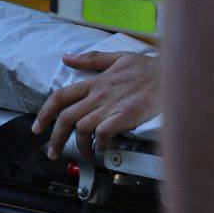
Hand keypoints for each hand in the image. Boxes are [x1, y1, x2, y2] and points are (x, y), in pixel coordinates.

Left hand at [32, 50, 159, 159]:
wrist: (175, 74)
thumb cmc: (150, 68)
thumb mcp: (119, 57)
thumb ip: (92, 59)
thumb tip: (67, 58)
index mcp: (95, 82)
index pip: (60, 96)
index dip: (45, 113)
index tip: (37, 128)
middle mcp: (99, 94)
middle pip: (66, 117)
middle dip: (55, 138)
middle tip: (52, 152)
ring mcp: (112, 106)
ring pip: (82, 128)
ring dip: (79, 145)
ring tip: (83, 155)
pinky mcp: (127, 116)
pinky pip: (103, 132)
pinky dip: (99, 144)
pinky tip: (103, 150)